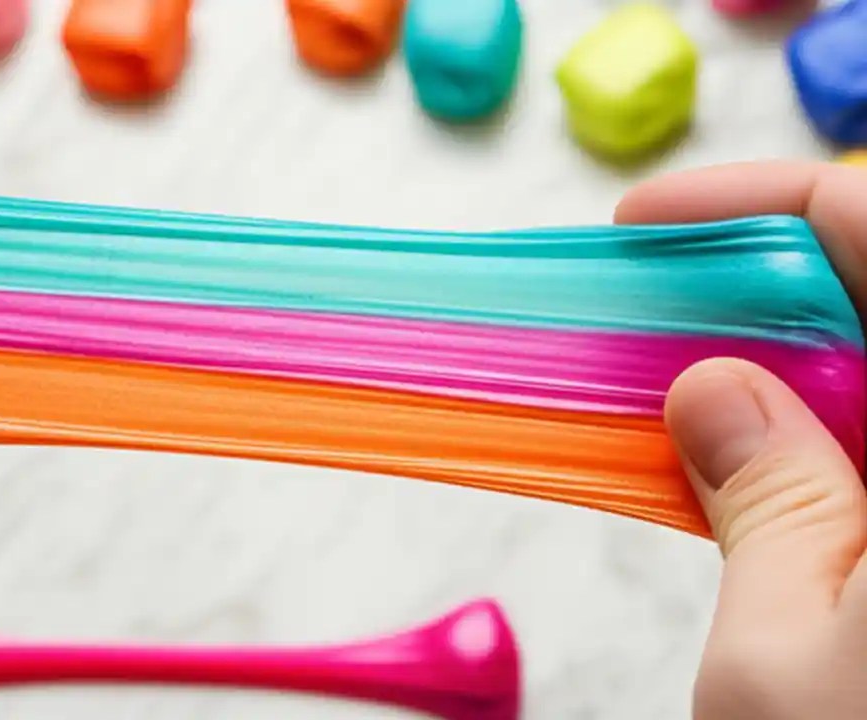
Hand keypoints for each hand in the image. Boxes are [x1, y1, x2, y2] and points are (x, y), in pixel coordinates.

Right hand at [617, 162, 866, 719]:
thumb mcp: (795, 657)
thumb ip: (764, 496)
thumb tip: (716, 391)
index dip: (760, 202)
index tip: (643, 224)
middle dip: (759, 281)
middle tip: (645, 304)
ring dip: (784, 363)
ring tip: (675, 386)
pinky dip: (818, 439)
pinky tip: (751, 460)